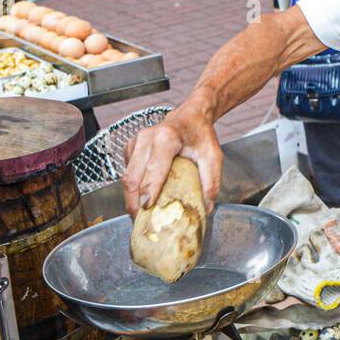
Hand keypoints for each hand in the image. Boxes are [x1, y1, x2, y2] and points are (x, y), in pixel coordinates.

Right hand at [123, 101, 221, 216]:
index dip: (148, 192)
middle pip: (133, 177)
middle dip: (133, 203)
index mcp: (166, 138)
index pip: (153, 170)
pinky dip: (132, 188)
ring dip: (130, 198)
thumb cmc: (201, 135)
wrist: (190, 116)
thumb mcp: (213, 156)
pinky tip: (141, 200)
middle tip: (140, 222)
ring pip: (126, 176)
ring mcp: (136, 142)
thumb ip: (211, 181)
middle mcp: (147, 138)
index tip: (146, 210)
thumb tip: (206, 207)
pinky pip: (127, 172)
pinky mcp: (131, 147)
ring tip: (140, 216)